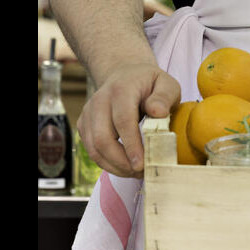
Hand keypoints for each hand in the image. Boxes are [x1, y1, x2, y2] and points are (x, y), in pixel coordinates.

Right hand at [77, 62, 180, 177]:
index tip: (142, 163)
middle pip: (102, 138)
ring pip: (94, 148)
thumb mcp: (166, 84)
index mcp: (121, 89)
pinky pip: (92, 151)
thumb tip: (158, 112)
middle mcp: (100, 100)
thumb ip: (165, 97)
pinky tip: (125, 166)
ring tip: (136, 172)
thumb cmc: (149, 84)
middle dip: (121, 161)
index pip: (122, 120)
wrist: (125, 76)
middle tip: (142, 172)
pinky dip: (108, 164)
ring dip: (115, 166)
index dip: (131, 145)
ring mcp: (88, 113)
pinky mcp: (84, 125)